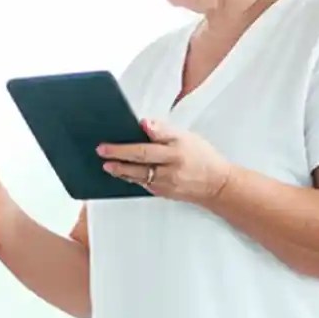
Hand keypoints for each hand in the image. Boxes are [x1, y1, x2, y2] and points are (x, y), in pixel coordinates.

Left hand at [97, 119, 232, 204]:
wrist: (217, 184)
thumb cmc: (202, 156)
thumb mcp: (186, 137)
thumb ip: (163, 130)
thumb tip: (144, 123)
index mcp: (176, 153)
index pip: (146, 149)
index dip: (125, 148)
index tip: (109, 143)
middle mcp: (170, 171)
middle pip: (139, 165)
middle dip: (118, 159)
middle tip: (101, 152)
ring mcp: (165, 185)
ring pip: (138, 178)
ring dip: (121, 171)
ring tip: (107, 165)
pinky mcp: (163, 194)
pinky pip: (143, 185)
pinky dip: (131, 178)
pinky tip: (121, 172)